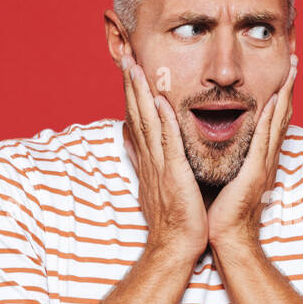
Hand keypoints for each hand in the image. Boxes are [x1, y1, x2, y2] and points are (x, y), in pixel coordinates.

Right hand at [121, 54, 207, 262]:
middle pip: (137, 115)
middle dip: (131, 85)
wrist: (176, 246)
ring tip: (136, 68)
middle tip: (126, 56)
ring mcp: (159, 166)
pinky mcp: (173, 175)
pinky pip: (167, 143)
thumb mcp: (156, 183)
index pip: (137, 120)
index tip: (129, 68)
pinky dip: (163, 122)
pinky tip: (159, 101)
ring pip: (148, 123)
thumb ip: (146, 158)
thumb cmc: (173, 218)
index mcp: (149, 159)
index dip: (132, 93)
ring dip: (141, 95)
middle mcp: (150, 159)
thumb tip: (130, 138)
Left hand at [207, 53, 296, 248]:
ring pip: (276, 123)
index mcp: (257, 158)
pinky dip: (270, 120)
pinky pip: (263, 141)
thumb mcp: (225, 176)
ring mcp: (263, 165)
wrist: (227, 238)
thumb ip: (227, 157)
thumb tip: (214, 140)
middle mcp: (264, 158)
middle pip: (280, 116)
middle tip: (294, 61)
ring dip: (285, 96)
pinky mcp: (255, 173)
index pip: (270, 121)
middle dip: (288, 88)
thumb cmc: (221, 212)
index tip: (282, 73)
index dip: (278, 96)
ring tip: (291, 71)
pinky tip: (273, 102)